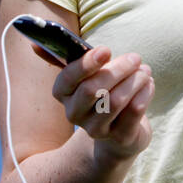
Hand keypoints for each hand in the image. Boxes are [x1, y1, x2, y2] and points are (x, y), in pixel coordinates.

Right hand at [43, 44, 154, 161]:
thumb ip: (65, 58)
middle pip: (93, 90)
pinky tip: (149, 84)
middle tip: (136, 58)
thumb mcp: (85, 76)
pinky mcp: (119, 138)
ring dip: (134, 81)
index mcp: (63, 93)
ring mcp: (96, 129)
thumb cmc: (102, 94)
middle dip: (118, 70)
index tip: (106, 50)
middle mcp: (75, 113)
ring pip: (115, 101)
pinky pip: (134, 112)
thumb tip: (33, 45)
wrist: (120, 134)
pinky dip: (145, 93)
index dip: (87, 64)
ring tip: (145, 71)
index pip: (68, 79)